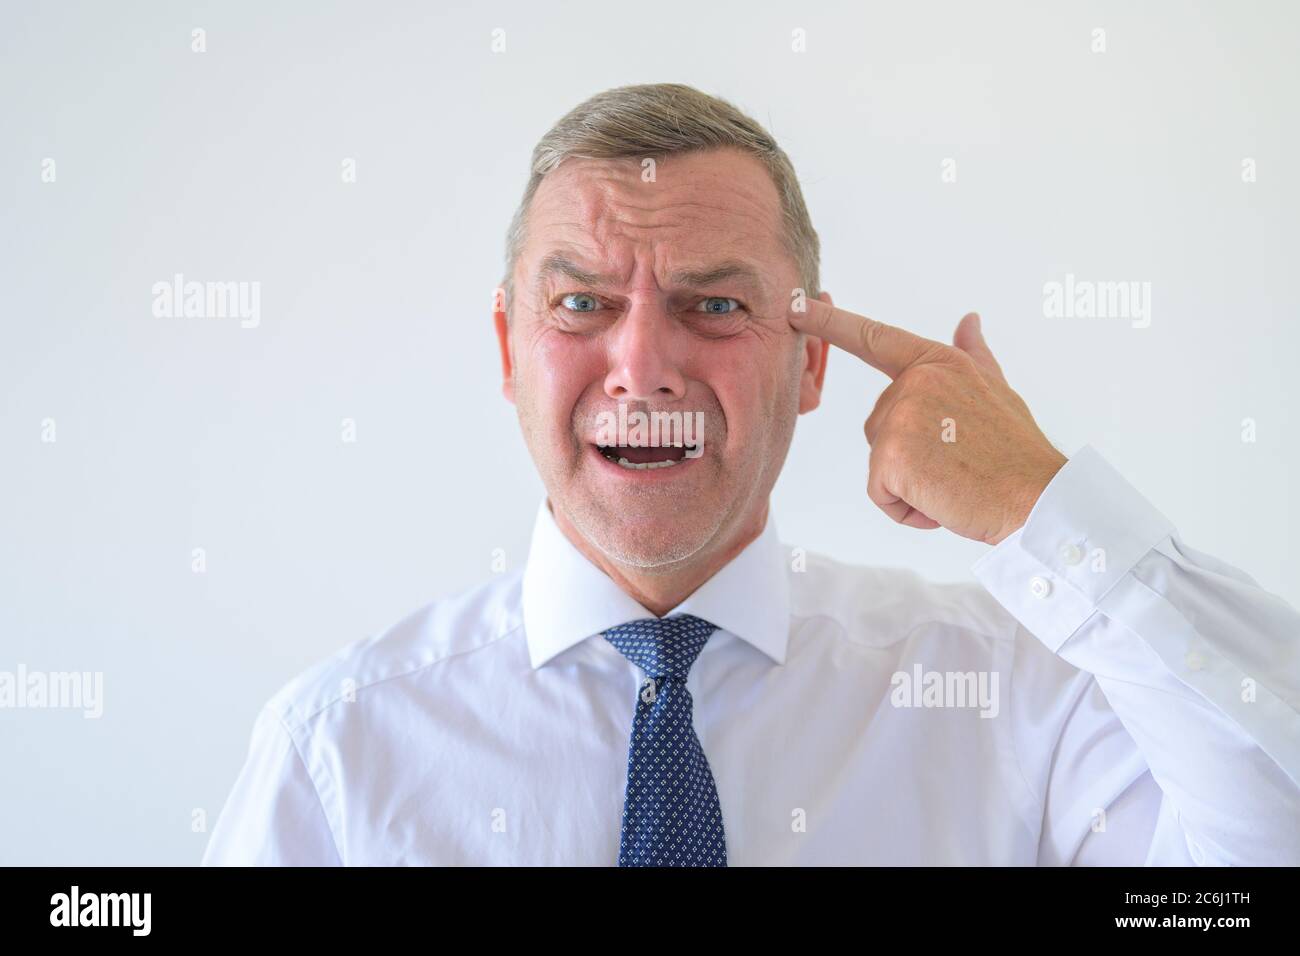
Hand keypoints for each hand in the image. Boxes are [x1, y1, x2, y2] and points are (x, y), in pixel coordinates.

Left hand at [790, 298, 1066, 544]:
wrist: (1037, 499)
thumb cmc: (1017, 453)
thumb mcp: (997, 391)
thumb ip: (973, 356)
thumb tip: (968, 320)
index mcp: (938, 362)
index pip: (874, 338)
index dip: (831, 322)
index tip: (795, 306)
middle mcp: (915, 381)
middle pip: (877, 426)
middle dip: (910, 455)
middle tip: (959, 464)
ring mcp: (901, 416)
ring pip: (878, 461)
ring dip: (910, 484)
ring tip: (956, 481)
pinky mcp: (890, 456)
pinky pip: (880, 493)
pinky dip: (907, 509)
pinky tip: (944, 502)